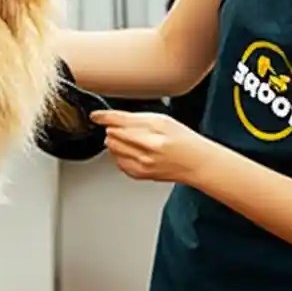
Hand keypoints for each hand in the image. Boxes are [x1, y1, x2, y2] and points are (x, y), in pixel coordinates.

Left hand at [89, 110, 208, 183]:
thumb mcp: (162, 120)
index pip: (120, 121)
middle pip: (112, 135)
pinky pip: (118, 163)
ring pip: (113, 149)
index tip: (95, 116)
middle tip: (125, 129)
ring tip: (131, 140)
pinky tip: (133, 152)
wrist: (196, 162)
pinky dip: (121, 156)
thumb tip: (113, 119)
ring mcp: (143, 163)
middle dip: (113, 129)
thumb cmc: (183, 140)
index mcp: (154, 130)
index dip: (104, 117)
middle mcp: (147, 148)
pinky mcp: (140, 174)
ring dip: (116, 142)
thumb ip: (136, 118)